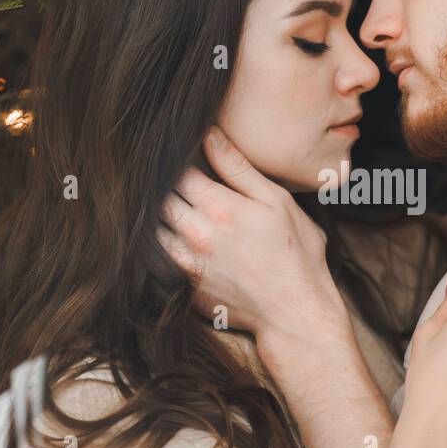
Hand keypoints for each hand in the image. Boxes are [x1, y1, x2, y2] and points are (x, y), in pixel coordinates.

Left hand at [158, 126, 343, 340]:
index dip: (174, 157)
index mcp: (220, 207)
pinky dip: (156, 242)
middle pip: (157, 196)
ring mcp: (186, 263)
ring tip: (166, 203)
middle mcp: (196, 234)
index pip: (176, 169)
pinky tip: (168, 235)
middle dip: (160, 183)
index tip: (178, 153)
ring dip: (153, 213)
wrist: (294, 314)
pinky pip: (153, 258)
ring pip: (150, 227)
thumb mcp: (277, 202)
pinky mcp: (182, 286)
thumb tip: (210, 133)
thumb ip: (239, 169)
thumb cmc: (295, 255)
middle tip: (167, 177)